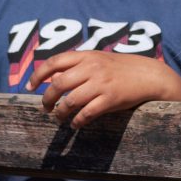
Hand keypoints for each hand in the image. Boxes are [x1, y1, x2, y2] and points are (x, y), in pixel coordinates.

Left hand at [27, 51, 180, 128]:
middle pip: (58, 84)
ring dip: (60, 113)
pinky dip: (77, 121)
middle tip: (45, 108)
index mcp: (87, 56)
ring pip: (70, 101)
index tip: (30, 86)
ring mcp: (101, 84)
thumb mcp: (100, 59)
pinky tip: (76, 124)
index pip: (54, 62)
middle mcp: (92, 68)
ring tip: (59, 118)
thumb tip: (53, 77)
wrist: (150, 75)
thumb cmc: (122, 68)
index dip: (38, 74)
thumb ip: (79, 65)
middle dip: (47, 99)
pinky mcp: (110, 99)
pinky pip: (86, 113)